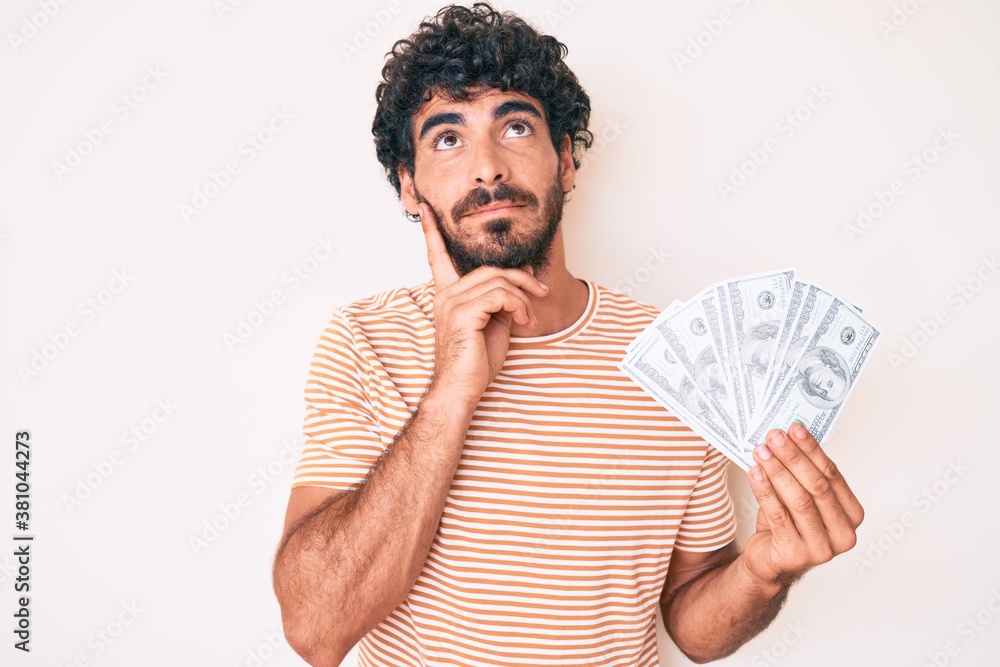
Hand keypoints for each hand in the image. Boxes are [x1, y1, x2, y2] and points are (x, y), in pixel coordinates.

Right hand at [418, 202, 548, 404]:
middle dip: (520, 278)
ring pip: (497, 280)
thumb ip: (500, 300)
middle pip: (490, 269)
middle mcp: (446, 294)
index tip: (425, 208)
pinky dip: (519, 305)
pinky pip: (499, 295)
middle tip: (540, 293)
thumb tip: (519, 281)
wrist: (462, 389)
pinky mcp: (463, 313)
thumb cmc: (475, 362)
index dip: (431, 232)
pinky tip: (524, 321)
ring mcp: (452, 302)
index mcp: (448, 295)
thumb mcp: (493, 324)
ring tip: (531, 316)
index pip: (436, 256)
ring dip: (523, 296)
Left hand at [741, 422, 864, 587]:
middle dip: (793, 457)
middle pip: (817, 486)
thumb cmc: (788, 524)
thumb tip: (789, 435)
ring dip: (777, 471)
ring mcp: (822, 548)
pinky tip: (755, 473)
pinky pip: (778, 515)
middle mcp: (844, 534)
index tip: (794, 428)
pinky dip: (765, 490)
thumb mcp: (801, 497)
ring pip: (798, 500)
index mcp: (852, 515)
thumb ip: (804, 474)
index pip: (833, 475)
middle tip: (774, 437)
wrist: (770, 561)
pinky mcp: (796, 554)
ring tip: (761, 452)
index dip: (812, 450)